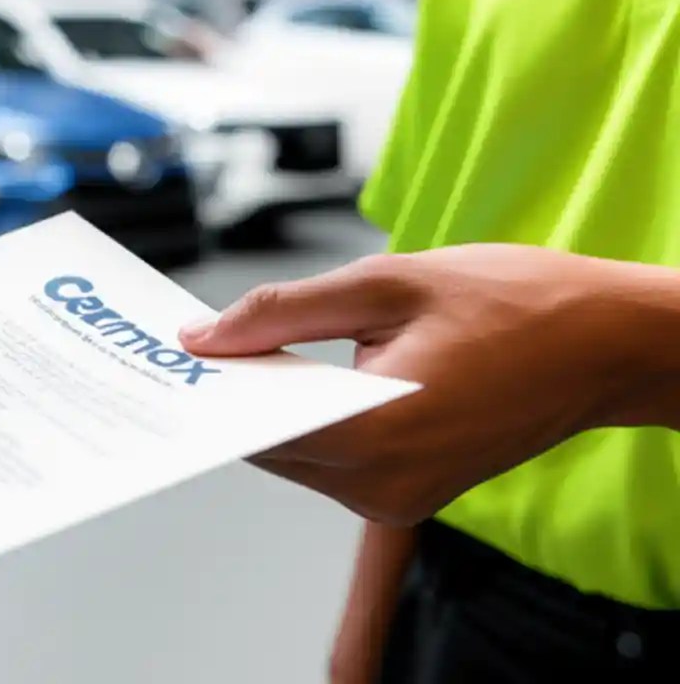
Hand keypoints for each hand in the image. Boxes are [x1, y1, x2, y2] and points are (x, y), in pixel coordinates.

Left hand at [180, 245, 679, 523]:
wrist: (607, 344)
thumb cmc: (515, 302)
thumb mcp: (386, 282)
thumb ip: (283, 311)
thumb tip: (203, 337)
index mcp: (375, 437)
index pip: (254, 430)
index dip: (209, 393)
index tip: (175, 359)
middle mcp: (383, 488)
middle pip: (269, 447)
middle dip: (237, 396)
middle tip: (202, 341)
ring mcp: (399, 500)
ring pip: (298, 457)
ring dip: (274, 408)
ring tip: (251, 350)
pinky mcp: (411, 495)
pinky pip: (334, 462)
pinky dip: (311, 422)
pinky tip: (302, 375)